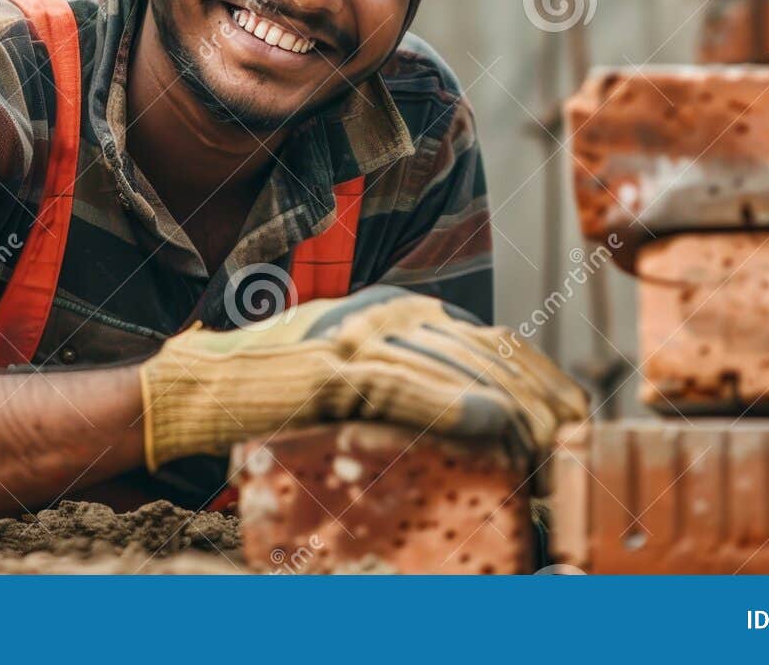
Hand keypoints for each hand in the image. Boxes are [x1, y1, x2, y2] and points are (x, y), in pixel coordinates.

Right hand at [137, 285, 588, 471]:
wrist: (194, 392)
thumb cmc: (277, 395)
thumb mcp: (360, 379)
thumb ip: (417, 385)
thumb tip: (486, 422)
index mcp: (402, 311)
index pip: (497, 345)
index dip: (545, 386)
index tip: (574, 428)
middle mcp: (389, 313)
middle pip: (493, 355)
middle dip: (543, 406)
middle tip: (572, 453)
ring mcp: (362, 337)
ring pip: (463, 370)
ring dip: (515, 416)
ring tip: (547, 455)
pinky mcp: (333, 370)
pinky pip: (410, 387)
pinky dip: (458, 407)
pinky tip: (495, 429)